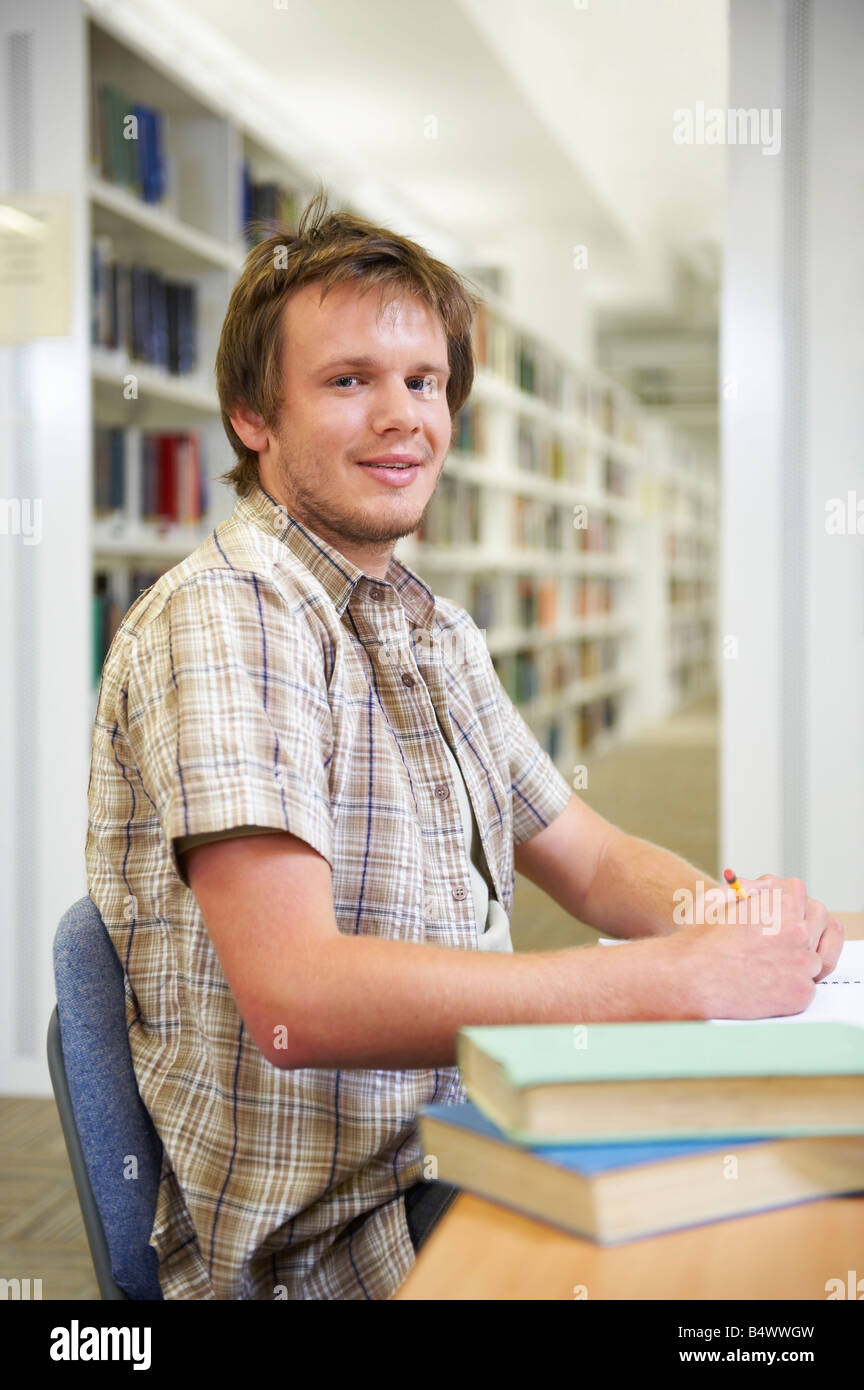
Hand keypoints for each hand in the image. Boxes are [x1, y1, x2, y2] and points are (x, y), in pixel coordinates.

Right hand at [705, 874, 844, 980]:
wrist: (689, 979)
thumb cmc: (697, 939)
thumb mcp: (717, 899)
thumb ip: (747, 887)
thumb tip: (765, 886)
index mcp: (781, 904)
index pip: (799, 895)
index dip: (783, 907)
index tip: (773, 919)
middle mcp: (798, 931)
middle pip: (813, 928)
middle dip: (795, 935)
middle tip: (770, 947)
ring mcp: (802, 963)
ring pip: (812, 961)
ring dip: (794, 964)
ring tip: (764, 970)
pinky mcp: (801, 993)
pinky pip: (807, 988)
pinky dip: (789, 990)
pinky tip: (765, 987)